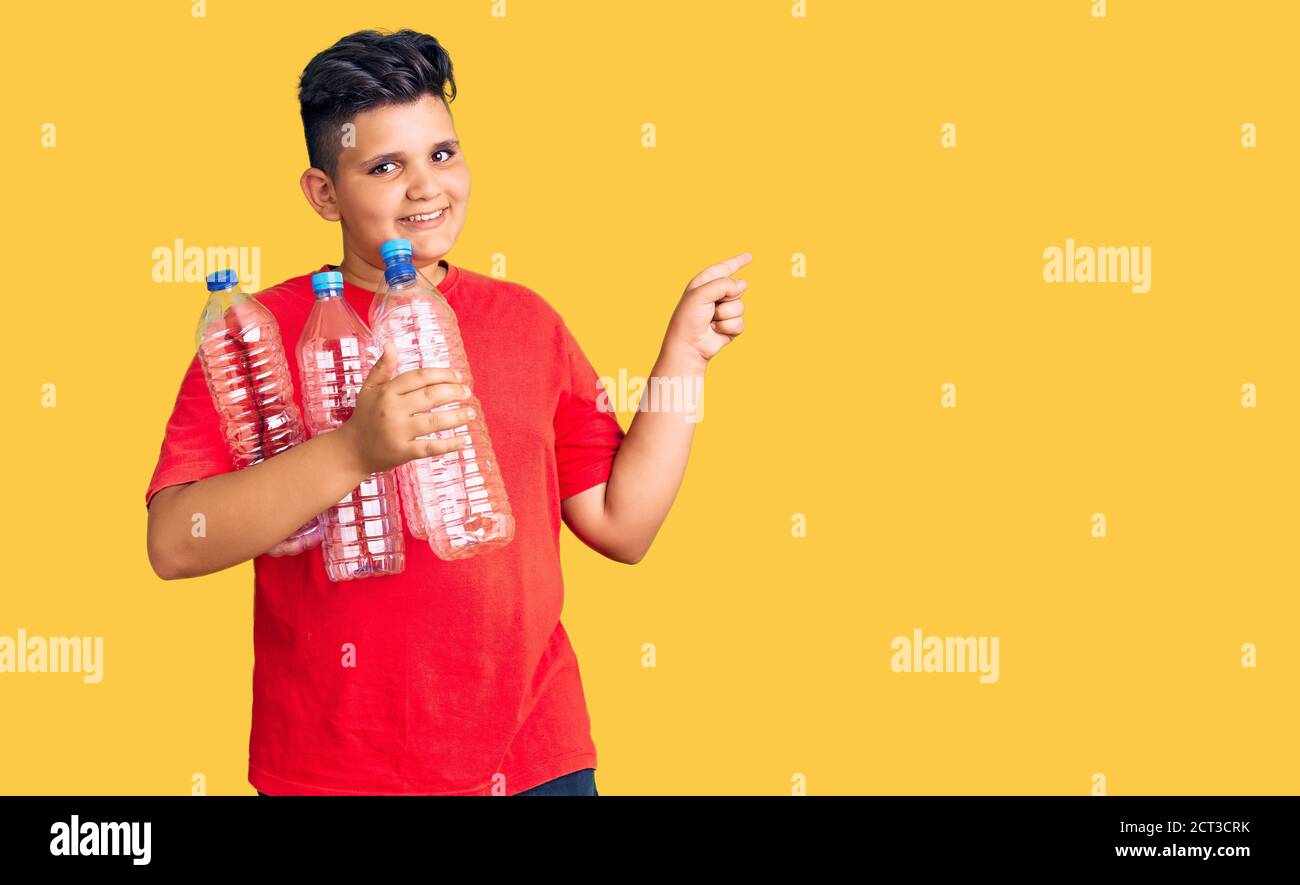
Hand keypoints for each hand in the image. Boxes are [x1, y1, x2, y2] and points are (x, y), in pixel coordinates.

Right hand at [338, 341, 474, 474]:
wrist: (351, 451)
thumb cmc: (364, 417)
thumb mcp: (369, 390)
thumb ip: (382, 368)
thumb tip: (390, 344)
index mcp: (387, 392)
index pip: (419, 377)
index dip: (442, 374)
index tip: (458, 375)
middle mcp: (392, 409)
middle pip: (430, 396)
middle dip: (454, 392)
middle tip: (467, 392)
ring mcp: (398, 431)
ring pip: (434, 421)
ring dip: (457, 416)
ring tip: (471, 413)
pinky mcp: (402, 452)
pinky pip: (430, 447)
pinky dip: (449, 445)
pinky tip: (464, 441)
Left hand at [663, 251, 750, 366]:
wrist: (688, 346)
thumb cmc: (688, 319)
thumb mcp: (701, 294)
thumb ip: (723, 284)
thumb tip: (742, 285)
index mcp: (705, 283)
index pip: (724, 268)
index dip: (737, 262)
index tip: (749, 256)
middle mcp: (715, 295)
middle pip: (738, 289)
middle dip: (728, 299)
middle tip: (712, 308)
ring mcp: (724, 311)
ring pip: (741, 307)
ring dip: (726, 316)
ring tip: (711, 321)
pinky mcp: (730, 326)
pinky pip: (741, 322)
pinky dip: (729, 328)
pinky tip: (716, 331)